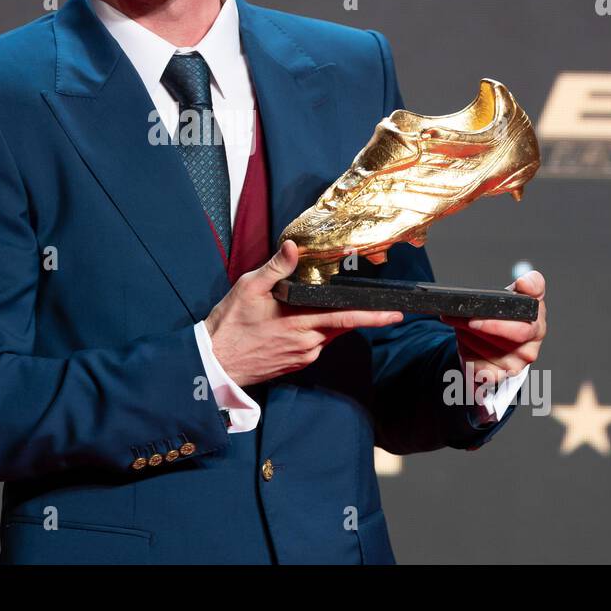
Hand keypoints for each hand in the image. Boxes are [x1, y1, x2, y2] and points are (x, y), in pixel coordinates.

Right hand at [205, 240, 403, 387]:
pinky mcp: (297, 364)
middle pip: (343, 326)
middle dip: (362, 316)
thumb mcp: (249, 288)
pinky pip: (317, 344)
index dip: (372, 315)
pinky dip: (318, 331)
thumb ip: (276, 268)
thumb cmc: (230, 324)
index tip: (395, 313)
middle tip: (384, 309)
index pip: (345, 316)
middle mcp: (306, 343)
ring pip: (329, 334)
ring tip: (318, 307)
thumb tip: (293, 247)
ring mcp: (303, 356)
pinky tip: (301, 322)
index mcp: (299, 323)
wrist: (215, 362)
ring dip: (332, 321)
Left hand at [439, 270, 546, 391]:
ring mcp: (514, 366)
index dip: (497, 324)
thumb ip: (531, 284)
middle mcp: (529, 350)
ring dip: (466, 335)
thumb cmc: (511, 317)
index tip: (476, 318)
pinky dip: (466, 354)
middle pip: (498, 340)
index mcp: (537, 328)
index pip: (522, 329)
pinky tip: (464, 342)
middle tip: (457, 315)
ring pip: (484, 352)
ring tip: (459, 323)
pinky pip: (477, 368)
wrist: (500, 339)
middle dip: (476, 326)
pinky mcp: (497, 376)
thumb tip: (525, 283)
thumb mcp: (522, 297)